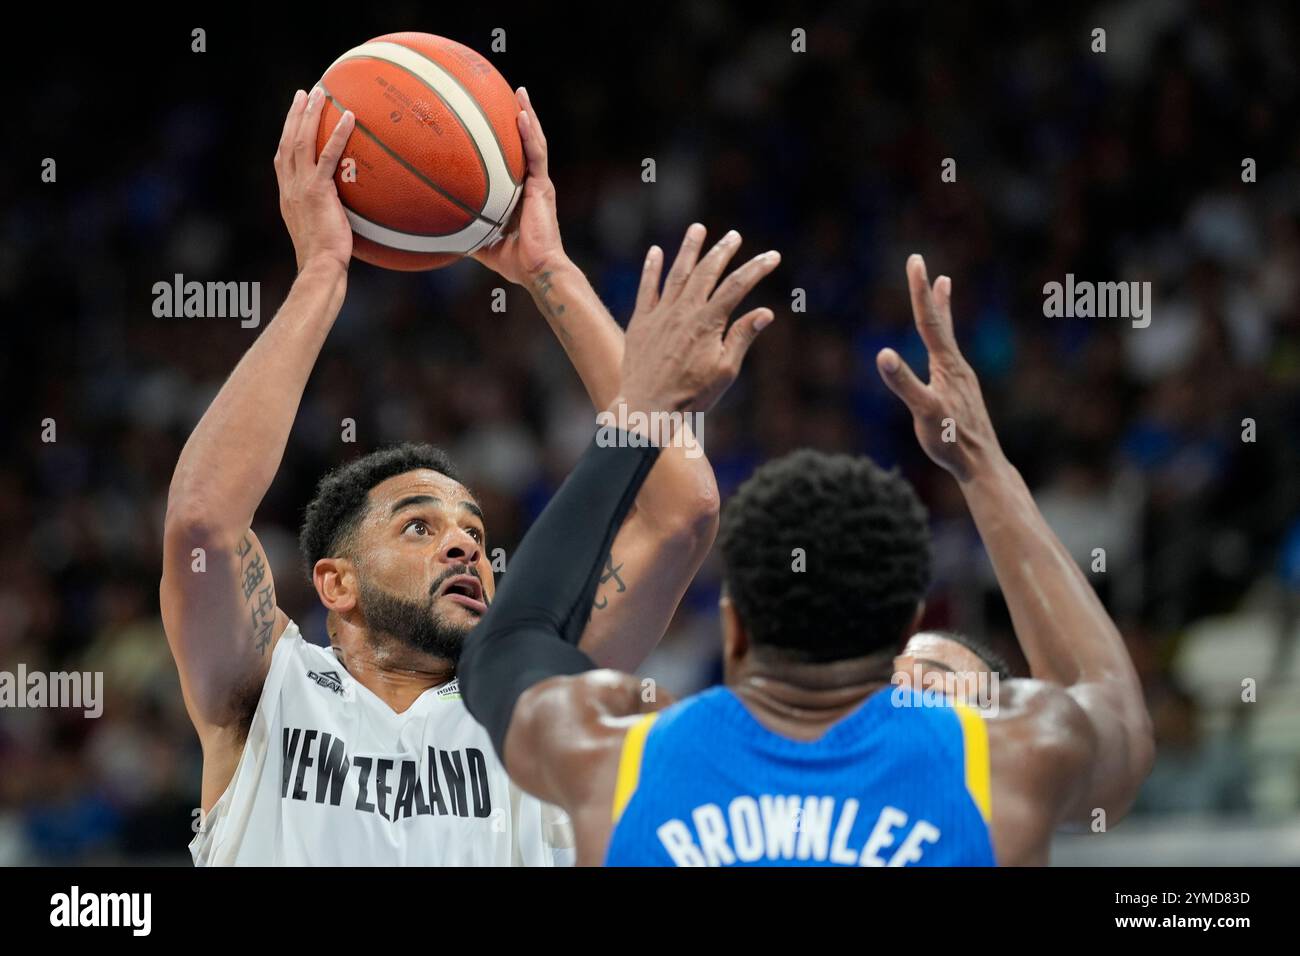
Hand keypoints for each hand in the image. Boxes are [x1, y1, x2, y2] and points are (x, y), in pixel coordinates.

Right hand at [274, 87, 355, 273]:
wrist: (319, 265)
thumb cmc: (323, 255)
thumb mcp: (318, 228)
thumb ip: (323, 212)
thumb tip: (340, 210)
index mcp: (287, 193)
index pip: (283, 157)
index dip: (286, 133)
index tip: (294, 116)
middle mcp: (290, 186)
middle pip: (288, 140)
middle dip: (295, 115)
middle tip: (304, 93)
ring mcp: (301, 186)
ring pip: (302, 141)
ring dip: (311, 114)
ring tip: (319, 93)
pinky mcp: (318, 190)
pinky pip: (328, 156)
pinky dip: (338, 134)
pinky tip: (349, 117)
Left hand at [472, 87, 565, 283]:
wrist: (537, 269)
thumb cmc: (516, 262)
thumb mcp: (484, 244)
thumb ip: (468, 234)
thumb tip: (442, 234)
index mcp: (521, 195)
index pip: (515, 161)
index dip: (509, 140)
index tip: (496, 121)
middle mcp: (533, 184)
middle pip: (527, 144)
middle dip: (521, 118)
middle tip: (511, 95)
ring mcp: (540, 184)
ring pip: (535, 142)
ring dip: (528, 115)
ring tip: (520, 93)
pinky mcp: (543, 187)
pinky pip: (536, 155)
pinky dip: (530, 134)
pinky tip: (522, 115)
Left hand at [617, 224, 779, 417]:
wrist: (647, 408)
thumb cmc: (691, 395)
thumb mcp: (725, 370)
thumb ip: (742, 337)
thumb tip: (765, 312)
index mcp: (708, 322)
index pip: (737, 286)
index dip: (756, 269)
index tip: (772, 256)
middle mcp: (684, 312)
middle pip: (706, 273)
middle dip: (722, 251)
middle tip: (734, 235)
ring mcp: (660, 314)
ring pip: (677, 274)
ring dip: (688, 249)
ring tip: (697, 229)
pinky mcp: (641, 323)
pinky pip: (646, 289)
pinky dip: (651, 269)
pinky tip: (656, 251)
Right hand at [876, 255, 1005, 481]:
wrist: (982, 464)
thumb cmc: (951, 441)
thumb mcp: (924, 412)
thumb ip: (903, 383)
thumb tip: (882, 354)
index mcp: (947, 365)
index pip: (928, 321)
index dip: (919, 291)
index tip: (915, 261)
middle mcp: (957, 366)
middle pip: (940, 323)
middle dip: (930, 293)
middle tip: (923, 266)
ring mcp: (961, 379)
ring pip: (947, 338)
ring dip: (941, 311)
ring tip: (943, 287)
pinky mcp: (961, 392)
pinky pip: (949, 357)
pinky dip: (943, 341)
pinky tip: (941, 351)